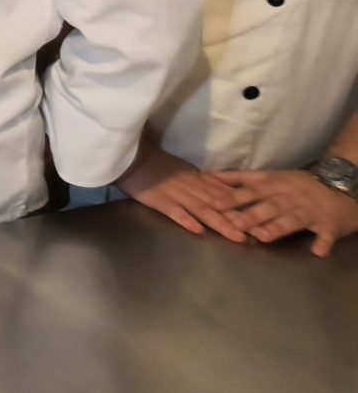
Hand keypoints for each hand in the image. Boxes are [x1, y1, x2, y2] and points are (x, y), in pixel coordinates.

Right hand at [117, 146, 251, 240]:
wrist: (129, 154)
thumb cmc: (153, 162)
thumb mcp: (182, 169)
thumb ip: (200, 180)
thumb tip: (222, 189)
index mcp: (197, 179)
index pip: (225, 194)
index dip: (243, 207)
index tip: (263, 219)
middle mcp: (191, 187)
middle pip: (219, 205)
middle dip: (239, 220)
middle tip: (259, 235)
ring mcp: (175, 194)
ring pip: (202, 210)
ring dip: (220, 224)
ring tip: (237, 238)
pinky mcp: (158, 200)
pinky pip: (174, 211)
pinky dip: (186, 220)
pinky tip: (198, 231)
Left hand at [211, 169, 357, 255]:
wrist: (340, 185)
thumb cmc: (298, 184)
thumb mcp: (270, 176)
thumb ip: (241, 178)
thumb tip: (208, 176)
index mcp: (274, 184)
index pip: (250, 190)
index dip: (232, 197)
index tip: (213, 204)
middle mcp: (290, 196)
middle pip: (268, 206)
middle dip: (250, 214)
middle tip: (233, 223)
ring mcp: (310, 210)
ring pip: (292, 220)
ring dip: (278, 228)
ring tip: (264, 237)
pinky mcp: (329, 223)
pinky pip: (327, 234)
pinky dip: (323, 243)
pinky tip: (318, 252)